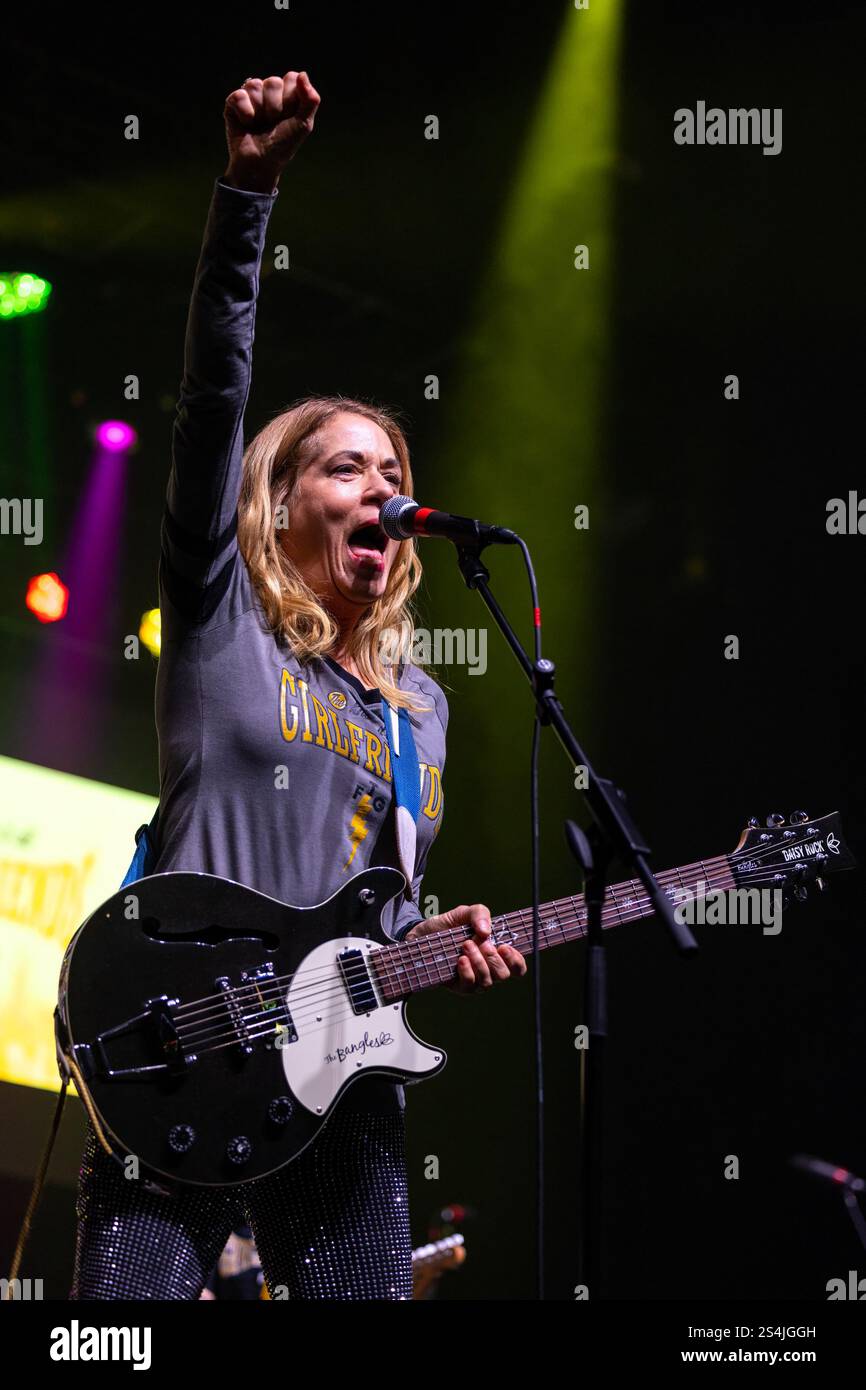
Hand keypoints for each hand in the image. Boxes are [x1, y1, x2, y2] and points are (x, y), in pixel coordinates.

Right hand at [224, 70, 320, 190]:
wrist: (260, 164)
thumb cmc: (282, 146)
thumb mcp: (303, 125)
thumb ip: (310, 100)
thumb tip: (302, 73)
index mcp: (287, 94)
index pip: (291, 77)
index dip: (291, 99)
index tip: (289, 117)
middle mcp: (269, 92)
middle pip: (273, 81)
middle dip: (275, 107)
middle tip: (273, 123)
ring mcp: (251, 95)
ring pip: (255, 85)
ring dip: (260, 112)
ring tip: (259, 125)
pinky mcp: (234, 102)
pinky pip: (240, 95)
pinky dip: (246, 113)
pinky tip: (247, 124)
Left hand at [406, 904, 526, 995]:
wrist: (421, 934)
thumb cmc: (447, 925)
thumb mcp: (464, 913)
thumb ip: (480, 914)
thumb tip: (487, 932)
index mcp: (495, 953)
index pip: (517, 967)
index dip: (516, 961)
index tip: (504, 947)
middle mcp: (487, 969)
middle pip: (503, 975)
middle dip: (494, 958)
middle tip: (482, 943)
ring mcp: (473, 980)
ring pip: (487, 981)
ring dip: (479, 962)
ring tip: (465, 944)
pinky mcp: (458, 987)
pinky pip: (469, 986)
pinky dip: (467, 971)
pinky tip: (460, 959)